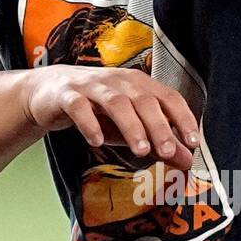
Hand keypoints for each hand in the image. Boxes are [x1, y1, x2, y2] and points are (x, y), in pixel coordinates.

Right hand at [21, 64, 199, 170]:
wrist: (48, 93)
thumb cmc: (95, 109)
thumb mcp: (129, 126)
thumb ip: (157, 141)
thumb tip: (187, 160)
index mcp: (138, 84)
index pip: (168, 96)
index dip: (182, 117)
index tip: (193, 142)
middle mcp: (117, 80)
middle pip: (143, 100)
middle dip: (158, 126)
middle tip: (167, 151)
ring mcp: (90, 85)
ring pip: (116, 102)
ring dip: (131, 126)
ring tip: (139, 150)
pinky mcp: (66, 94)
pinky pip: (80, 107)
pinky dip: (90, 124)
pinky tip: (97, 142)